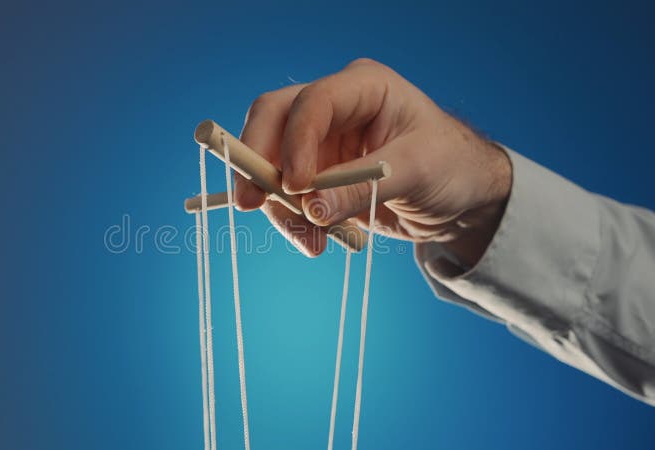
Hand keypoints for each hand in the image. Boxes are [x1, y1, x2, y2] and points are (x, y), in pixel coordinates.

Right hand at [236, 58, 510, 266]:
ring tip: (308, 241)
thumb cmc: (453, 168)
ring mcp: (320, 143)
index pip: (313, 102)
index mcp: (363, 88)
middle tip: (250, 203)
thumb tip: (311, 208)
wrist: (462, 201)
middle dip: (258, 162)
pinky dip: (292, 221)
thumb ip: (362, 186)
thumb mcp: (416, 172)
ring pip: (271, 163)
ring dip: (279, 205)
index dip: (295, 141)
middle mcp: (334, 110)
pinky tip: (313, 242)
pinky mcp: (316, 178)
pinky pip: (286, 196)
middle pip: (273, 120)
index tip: (296, 186)